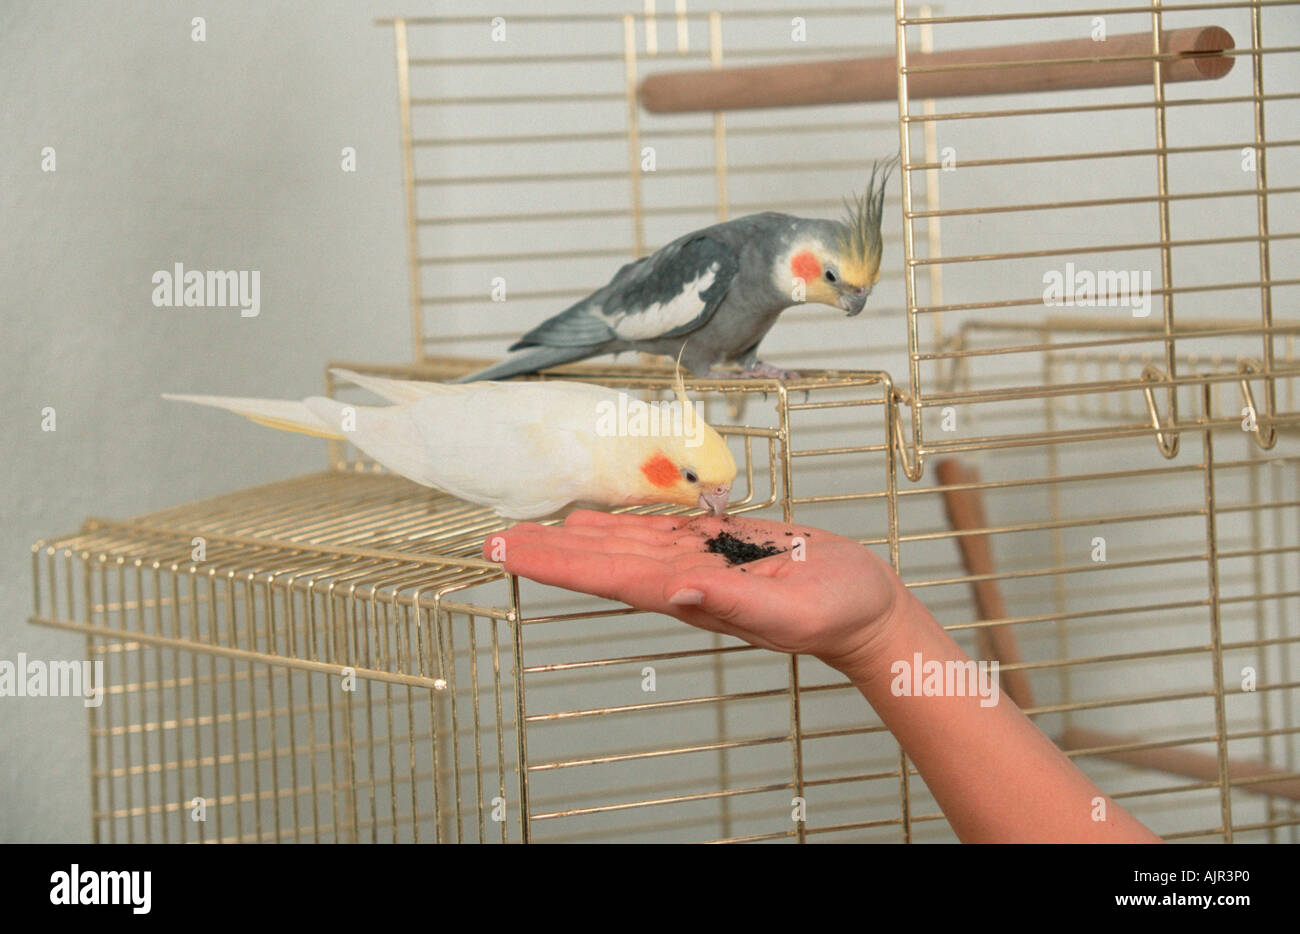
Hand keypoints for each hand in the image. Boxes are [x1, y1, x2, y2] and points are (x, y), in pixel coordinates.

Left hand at [482, 509, 907, 678]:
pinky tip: (592, 519)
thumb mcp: (788, 613)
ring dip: (571, 536)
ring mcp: (695, 561)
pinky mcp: (714, 544)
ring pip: (619, 543)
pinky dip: (616, 524)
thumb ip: (732, 602)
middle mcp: (680, 579)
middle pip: (599, 559)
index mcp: (690, 594)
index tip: (507, 552)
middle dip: (545, 548)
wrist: (864, 606)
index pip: (606, 576)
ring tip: (525, 527)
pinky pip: (654, 531)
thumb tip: (676, 591)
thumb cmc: (834, 612)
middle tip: (491, 536)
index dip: (554, 563)